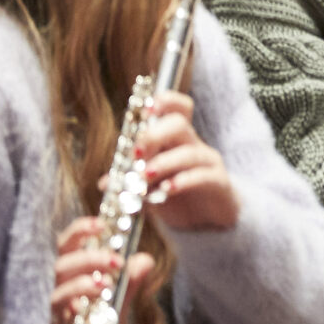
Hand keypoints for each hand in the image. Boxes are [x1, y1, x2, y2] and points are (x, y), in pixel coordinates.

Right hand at [51, 214, 155, 323]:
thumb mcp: (119, 307)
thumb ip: (129, 284)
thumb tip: (146, 259)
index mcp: (75, 278)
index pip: (68, 246)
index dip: (80, 230)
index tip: (100, 223)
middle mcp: (62, 293)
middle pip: (62, 264)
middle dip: (88, 257)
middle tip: (115, 260)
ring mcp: (59, 315)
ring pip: (58, 292)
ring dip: (83, 284)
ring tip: (107, 284)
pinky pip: (62, 321)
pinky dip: (77, 311)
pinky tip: (94, 310)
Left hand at [129, 91, 237, 233]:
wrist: (206, 222)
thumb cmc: (177, 197)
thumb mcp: (149, 189)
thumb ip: (130, 183)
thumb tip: (105, 182)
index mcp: (176, 140)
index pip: (178, 108)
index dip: (165, 101)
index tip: (146, 109)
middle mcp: (193, 144)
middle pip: (179, 124)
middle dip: (155, 135)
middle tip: (136, 153)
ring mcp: (208, 162)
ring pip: (189, 152)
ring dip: (164, 162)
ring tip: (145, 176)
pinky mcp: (218, 182)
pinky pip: (203, 176)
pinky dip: (183, 181)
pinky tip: (167, 190)